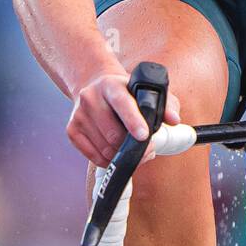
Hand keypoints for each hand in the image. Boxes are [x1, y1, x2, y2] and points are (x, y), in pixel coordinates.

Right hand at [67, 59, 182, 168]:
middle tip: (147, 148)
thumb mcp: (145, 90)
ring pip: (105, 148)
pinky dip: (108, 160)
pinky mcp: (72, 130)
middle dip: (133, 147)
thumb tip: (174, 120)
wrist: (94, 85)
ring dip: (122, 155)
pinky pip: (93, 156)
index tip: (144, 135)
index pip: (122, 103)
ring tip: (132, 149)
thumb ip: (165, 103)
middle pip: (113, 134)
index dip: (133, 121)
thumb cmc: (126, 92)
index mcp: (111, 85)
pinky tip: (116, 151)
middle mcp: (91, 98)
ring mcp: (79, 115)